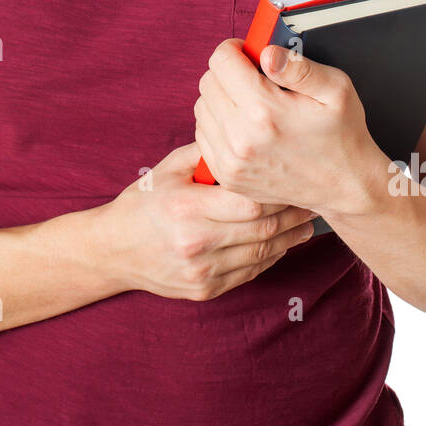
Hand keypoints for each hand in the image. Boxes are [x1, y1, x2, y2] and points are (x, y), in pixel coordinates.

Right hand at [103, 142, 315, 300]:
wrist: (114, 251)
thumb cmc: (143, 203)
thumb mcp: (168, 169)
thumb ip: (208, 154)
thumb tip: (247, 136)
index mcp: (186, 208)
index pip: (249, 201)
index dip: (278, 191)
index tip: (295, 178)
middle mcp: (195, 243)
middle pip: (262, 229)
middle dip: (292, 213)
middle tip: (312, 198)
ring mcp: (202, 271)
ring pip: (262, 254)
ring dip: (290, 237)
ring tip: (307, 221)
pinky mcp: (206, 290)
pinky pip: (251, 272)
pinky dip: (272, 256)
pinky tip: (284, 241)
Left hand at [193, 40, 385, 219]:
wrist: (345, 186)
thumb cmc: (341, 135)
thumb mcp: (336, 90)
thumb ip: (299, 67)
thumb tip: (266, 53)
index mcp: (265, 110)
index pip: (222, 61)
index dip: (235, 49)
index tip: (247, 53)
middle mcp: (241, 138)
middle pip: (208, 82)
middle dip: (228, 72)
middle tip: (252, 78)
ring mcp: (231, 161)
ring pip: (202, 108)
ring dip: (221, 98)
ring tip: (250, 103)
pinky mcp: (227, 176)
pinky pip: (203, 136)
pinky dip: (218, 125)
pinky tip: (243, 125)